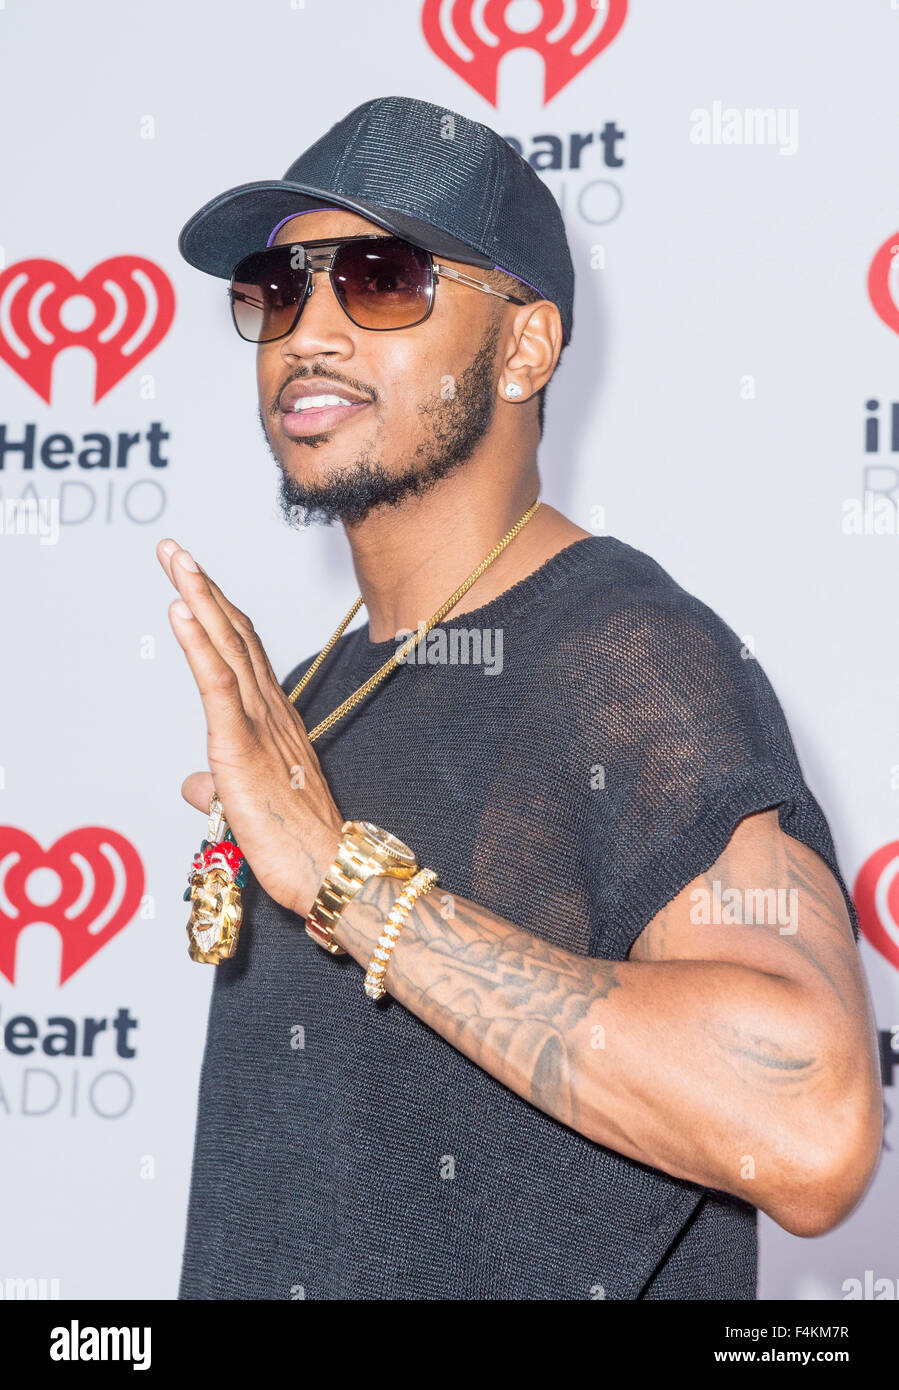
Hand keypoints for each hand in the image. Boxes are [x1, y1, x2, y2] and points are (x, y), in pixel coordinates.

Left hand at [156, 537, 343, 917]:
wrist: (329, 873)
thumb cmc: (296, 846)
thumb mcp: (243, 807)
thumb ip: (216, 787)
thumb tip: (191, 785)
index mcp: (274, 721)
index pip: (242, 653)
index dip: (217, 612)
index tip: (194, 578)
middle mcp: (270, 711)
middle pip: (232, 634)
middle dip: (201, 586)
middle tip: (172, 548)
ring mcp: (259, 724)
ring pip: (225, 647)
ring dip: (198, 597)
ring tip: (174, 558)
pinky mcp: (242, 746)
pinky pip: (218, 686)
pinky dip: (198, 645)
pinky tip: (179, 610)